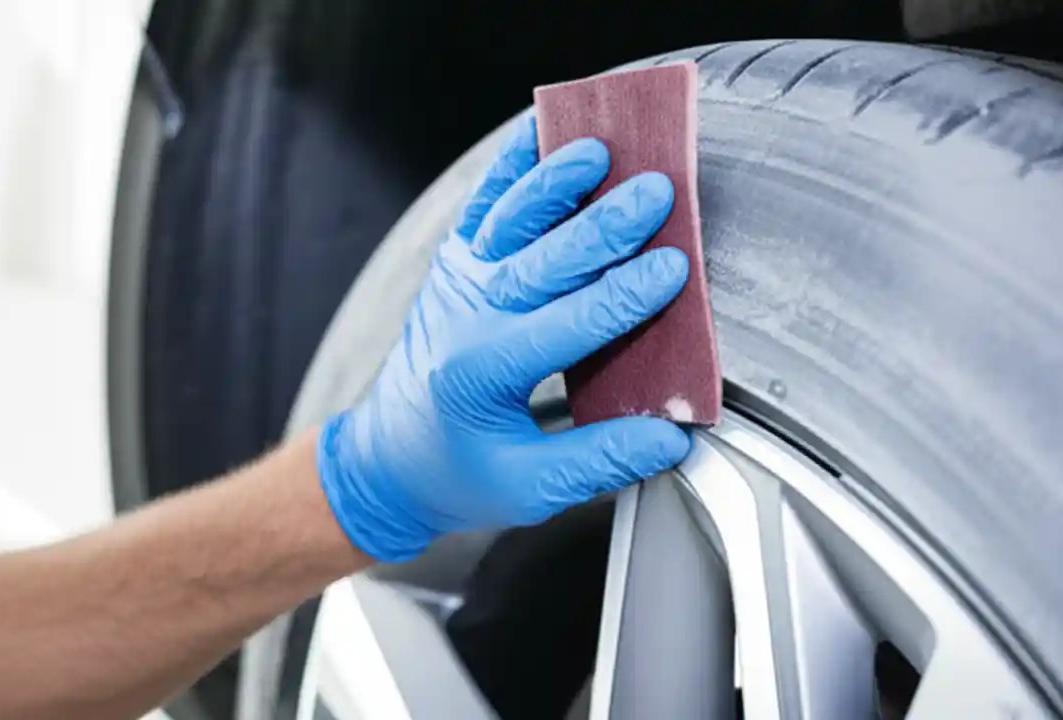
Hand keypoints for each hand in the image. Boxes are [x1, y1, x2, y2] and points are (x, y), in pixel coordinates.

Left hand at [317, 115, 692, 561]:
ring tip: (600, 150)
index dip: (624, 295)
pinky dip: (511, 166)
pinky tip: (540, 132)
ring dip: (556, 182)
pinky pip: (483, 205)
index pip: (568, 323)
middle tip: (656, 193)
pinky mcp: (456, 263)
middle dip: (604, 224)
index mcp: (485, 372)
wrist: (388, 457)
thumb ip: (600, 459)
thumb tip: (671, 436)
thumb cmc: (457, 474)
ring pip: (510, 219)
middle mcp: (467, 315)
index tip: (674, 270)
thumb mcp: (529, 487)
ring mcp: (458, 281)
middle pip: (544, 258)